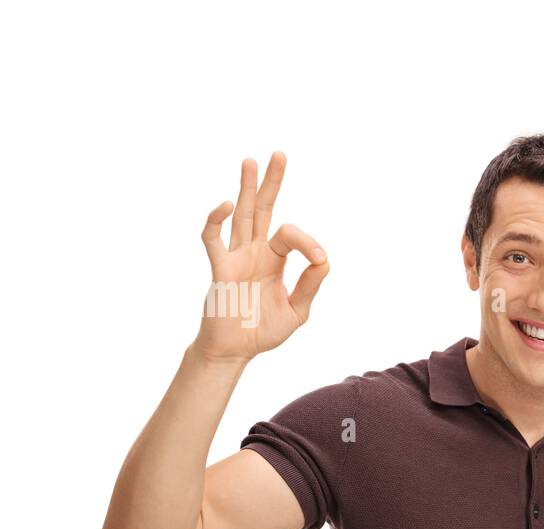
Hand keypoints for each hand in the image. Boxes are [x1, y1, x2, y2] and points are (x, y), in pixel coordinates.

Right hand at [194, 152, 329, 363]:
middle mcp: (254, 253)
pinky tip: (225, 204)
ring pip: (240, 216)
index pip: (290, 236)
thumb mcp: (297, 311)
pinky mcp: (219, 269)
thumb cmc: (263, 331)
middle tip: (279, 155)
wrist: (236, 352)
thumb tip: (324, 260)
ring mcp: (236, 258)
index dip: (307, 241)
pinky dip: (216, 221)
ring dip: (245, 188)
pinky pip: (213, 240)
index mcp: (273, 261)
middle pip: (262, 209)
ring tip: (250, 160)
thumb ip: (310, 286)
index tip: (319, 258)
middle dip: (271, 183)